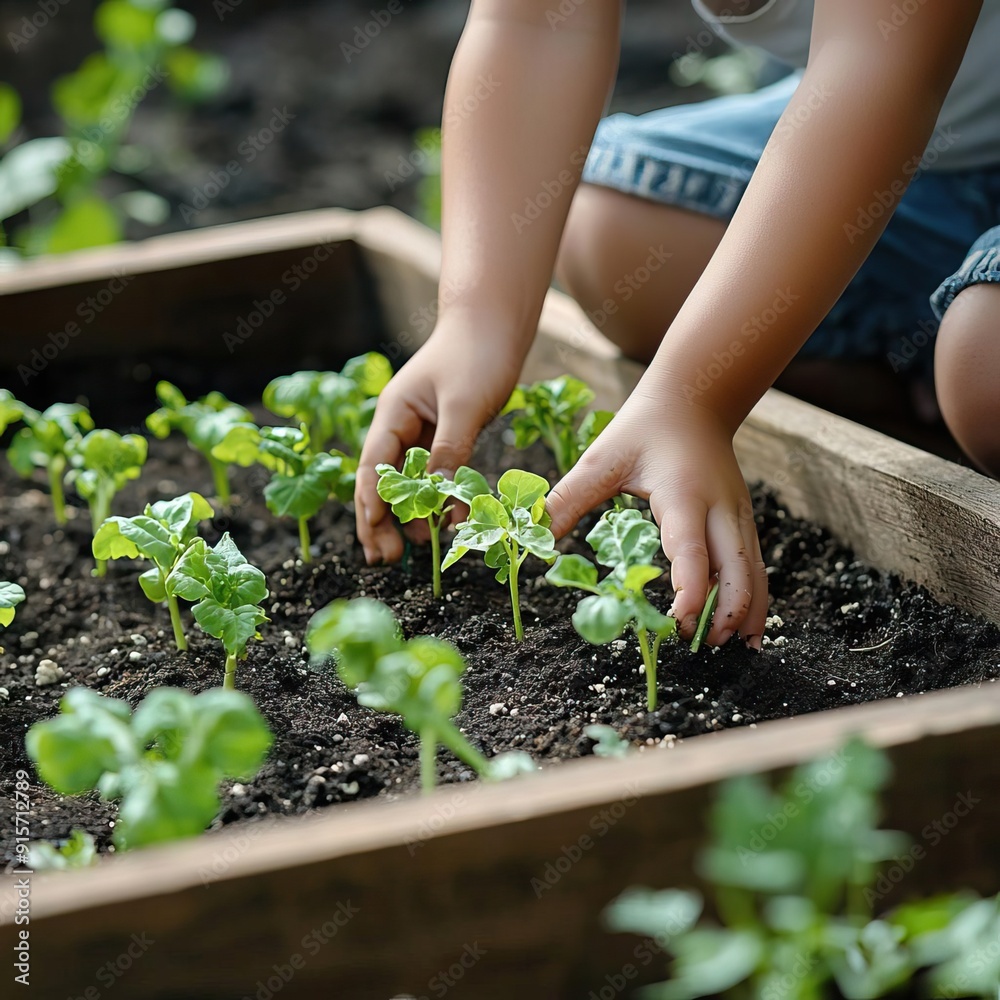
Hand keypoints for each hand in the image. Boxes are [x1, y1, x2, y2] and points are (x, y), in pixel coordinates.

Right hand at [356, 322, 523, 564]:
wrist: (496, 324)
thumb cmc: (476, 354)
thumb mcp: (464, 406)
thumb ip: (450, 452)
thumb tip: (441, 501)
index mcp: (392, 414)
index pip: (373, 469)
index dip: (372, 508)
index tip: (376, 541)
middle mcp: (400, 425)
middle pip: (382, 482)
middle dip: (381, 521)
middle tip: (388, 560)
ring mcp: (421, 431)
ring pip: (408, 483)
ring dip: (409, 516)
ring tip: (414, 550)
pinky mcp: (444, 436)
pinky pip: (434, 475)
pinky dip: (435, 500)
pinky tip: (442, 524)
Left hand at [545, 387, 767, 647]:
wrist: (694, 400)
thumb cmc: (642, 429)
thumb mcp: (600, 460)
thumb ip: (568, 498)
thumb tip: (534, 536)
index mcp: (683, 496)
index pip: (693, 552)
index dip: (690, 592)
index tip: (677, 624)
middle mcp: (720, 510)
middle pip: (738, 570)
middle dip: (724, 613)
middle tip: (699, 646)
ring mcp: (739, 516)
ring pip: (755, 573)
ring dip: (746, 612)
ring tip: (730, 649)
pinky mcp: (744, 521)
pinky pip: (756, 566)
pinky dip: (755, 598)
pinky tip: (748, 629)